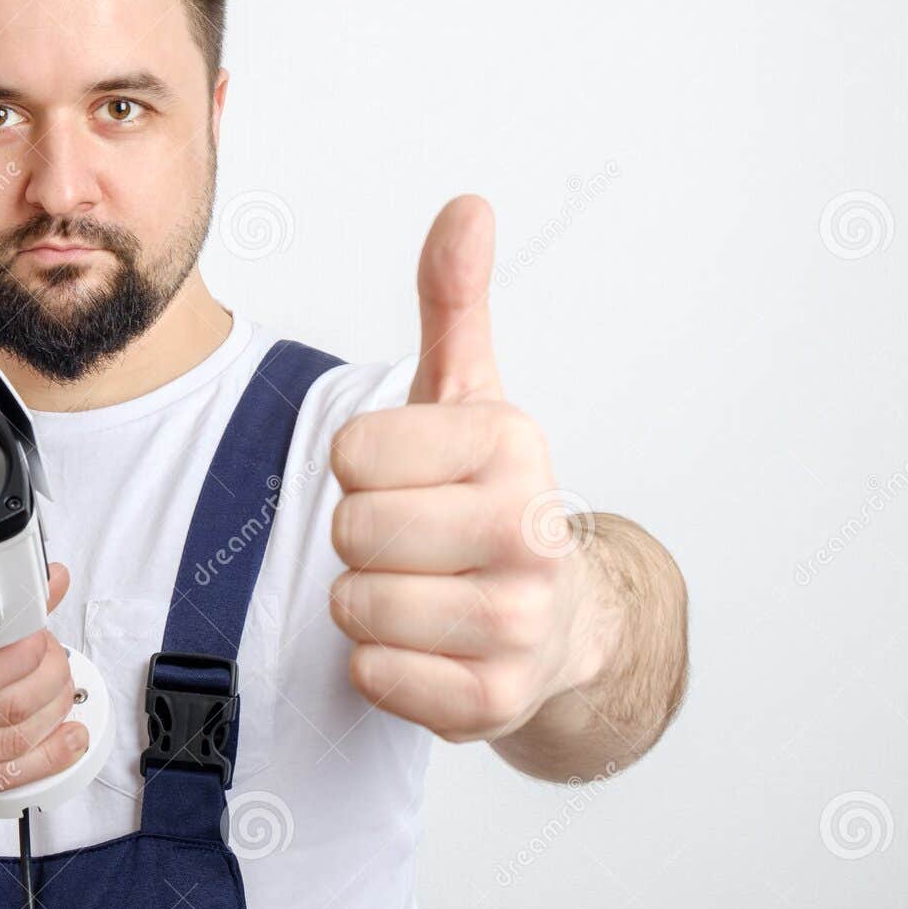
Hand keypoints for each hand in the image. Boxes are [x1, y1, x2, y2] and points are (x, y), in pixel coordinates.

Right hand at [0, 563, 88, 816]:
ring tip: (61, 696)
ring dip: (55, 717)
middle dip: (52, 679)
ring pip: (12, 742)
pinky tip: (65, 742)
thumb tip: (48, 584)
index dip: (31, 647)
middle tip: (57, 664)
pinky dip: (47, 760)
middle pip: (8, 702)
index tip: (42, 634)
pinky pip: (0, 780)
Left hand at [328, 196, 602, 742]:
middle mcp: (532, 530)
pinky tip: (425, 644)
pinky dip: (378, 664)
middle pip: (350, 529)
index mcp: (513, 443)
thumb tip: (466, 206)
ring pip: (356, 604)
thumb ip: (454, 301)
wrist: (559, 619)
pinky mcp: (493, 702)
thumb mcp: (468, 394)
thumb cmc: (487, 499)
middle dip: (361, 535)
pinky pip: (373, 676)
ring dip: (367, 600)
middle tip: (413, 539)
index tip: (409, 476)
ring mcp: (519, 623)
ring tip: (420, 588)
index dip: (361, 466)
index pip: (350, 450)